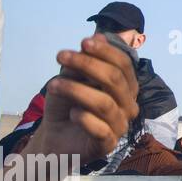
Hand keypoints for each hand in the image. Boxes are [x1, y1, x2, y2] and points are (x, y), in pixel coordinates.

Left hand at [35, 35, 138, 164]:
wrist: (55, 138)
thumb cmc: (68, 105)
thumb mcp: (71, 79)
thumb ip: (84, 62)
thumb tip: (98, 36)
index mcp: (126, 87)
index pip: (124, 64)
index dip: (106, 51)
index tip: (83, 42)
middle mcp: (129, 104)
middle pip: (115, 80)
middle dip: (88, 64)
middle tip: (61, 56)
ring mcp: (120, 125)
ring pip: (104, 103)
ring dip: (76, 90)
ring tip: (53, 85)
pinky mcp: (108, 144)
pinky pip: (100, 129)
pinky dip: (84, 118)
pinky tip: (72, 113)